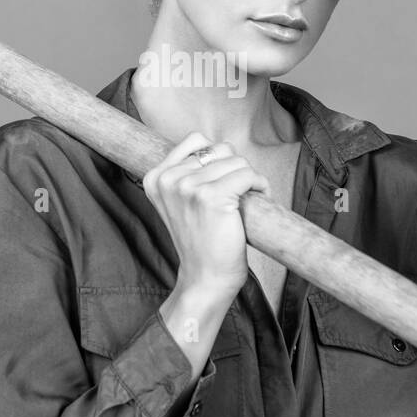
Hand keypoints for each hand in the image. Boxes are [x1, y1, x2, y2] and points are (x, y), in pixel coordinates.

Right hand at [142, 132, 270, 302]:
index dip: (219, 157)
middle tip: (239, 191)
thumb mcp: (179, 201)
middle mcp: (168, 179)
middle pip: (219, 149)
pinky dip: (260, 185)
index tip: (223, 180)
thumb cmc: (200, 240)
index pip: (196, 139)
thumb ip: (187, 172)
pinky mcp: (212, 197)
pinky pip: (248, 174)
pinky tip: (259, 198)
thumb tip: (219, 146)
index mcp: (155, 177)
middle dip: (235, 168)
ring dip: (250, 178)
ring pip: (236, 161)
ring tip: (247, 198)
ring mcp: (188, 187)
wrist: (205, 277)